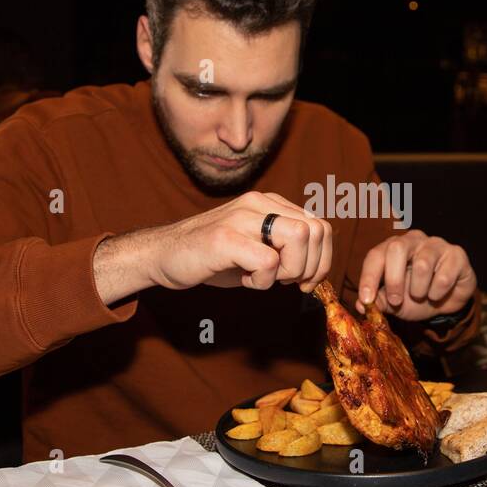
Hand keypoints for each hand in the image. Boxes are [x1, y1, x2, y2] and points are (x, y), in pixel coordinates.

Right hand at [93, 192, 332, 303]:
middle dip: (310, 267)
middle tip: (286, 282)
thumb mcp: (256, 247)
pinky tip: (245, 280)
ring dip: (289, 270)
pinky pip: (268, 261)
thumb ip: (285, 248)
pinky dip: (263, 281)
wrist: (164, 256)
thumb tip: (317, 267)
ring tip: (263, 277)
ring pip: (298, 238)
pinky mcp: (225, 238)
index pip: (320, 226)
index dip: (321, 259)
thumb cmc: (212, 256)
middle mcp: (258, 204)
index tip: (304, 280)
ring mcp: (241, 218)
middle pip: (316, 230)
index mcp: (269, 204)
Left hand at [356, 229, 475, 322]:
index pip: (376, 255)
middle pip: (397, 248)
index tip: (366, 300)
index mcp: (393, 248)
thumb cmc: (416, 297)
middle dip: (394, 279)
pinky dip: (438, 293)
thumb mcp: (395, 304)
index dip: (369, 277)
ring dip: (419, 289)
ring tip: (422, 296)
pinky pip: (444, 276)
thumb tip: (361, 305)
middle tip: (396, 301)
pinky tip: (438, 295)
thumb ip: (379, 302)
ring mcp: (436, 244)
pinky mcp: (457, 254)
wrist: (446, 303)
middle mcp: (413, 240)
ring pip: (422, 264)